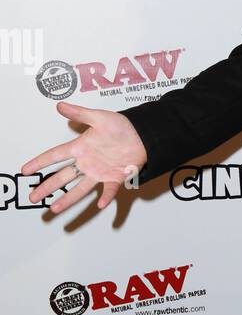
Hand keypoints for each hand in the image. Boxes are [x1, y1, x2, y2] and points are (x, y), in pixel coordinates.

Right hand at [21, 102, 147, 214]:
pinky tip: (99, 205)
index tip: (26, 170)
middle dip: (47, 187)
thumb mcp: (99, 117)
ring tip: (55, 209)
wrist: (143, 134)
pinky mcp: (115, 177)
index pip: (55, 156)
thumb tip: (60, 106)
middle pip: (62, 177)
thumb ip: (80, 113)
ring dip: (68, 199)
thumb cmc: (122, 126)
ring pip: (80, 188)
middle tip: (33, 197)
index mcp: (80, 147)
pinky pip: (109, 190)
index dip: (40, 162)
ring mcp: (100, 171)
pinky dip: (106, 197)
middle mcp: (87, 162)